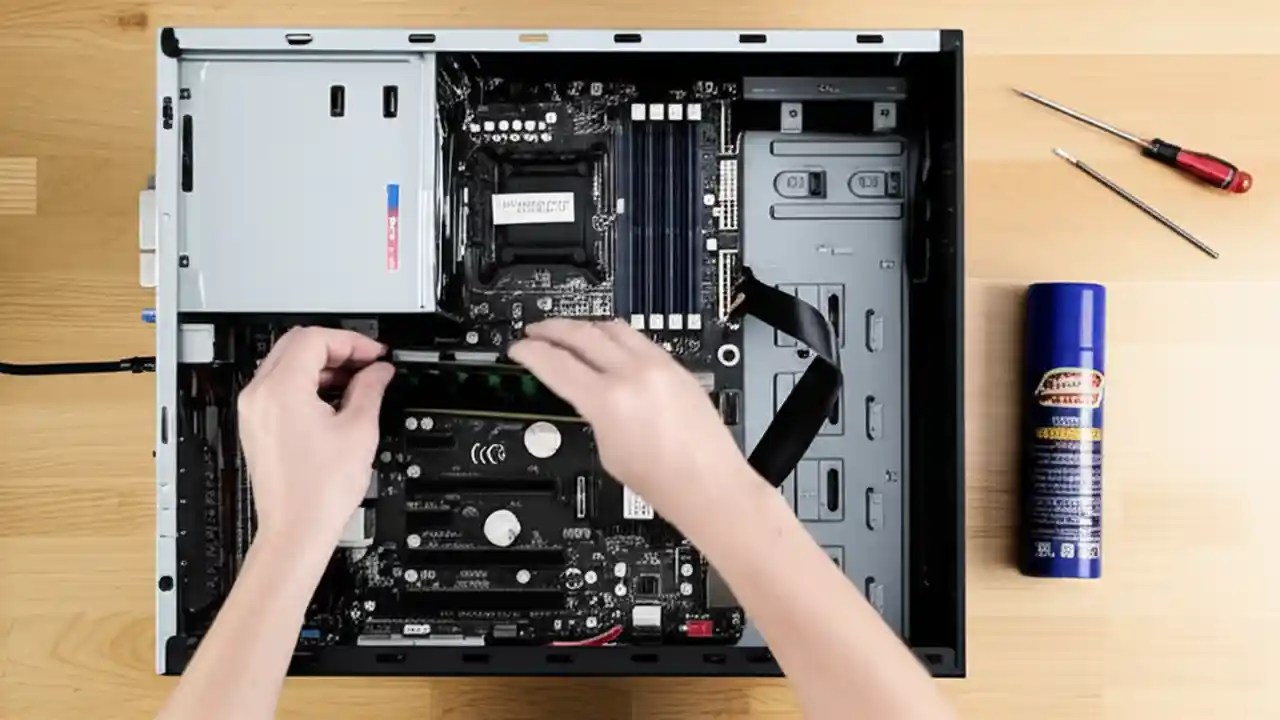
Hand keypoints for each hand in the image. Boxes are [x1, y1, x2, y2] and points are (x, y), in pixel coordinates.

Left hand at [236, 327, 393, 546]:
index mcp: (282, 390)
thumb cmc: (319, 491)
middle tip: (367, 362)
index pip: (315, 340)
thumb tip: (379, 372)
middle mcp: (259, 395)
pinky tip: (335, 399)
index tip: (374, 353)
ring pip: (287, 364)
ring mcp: (254, 411)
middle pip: (297, 345)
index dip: (351, 341)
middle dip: (336, 348)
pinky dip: (307, 384)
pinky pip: (279, 387)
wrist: (296, 529)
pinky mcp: (256, 425)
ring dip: (322, 365)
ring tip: (356, 382)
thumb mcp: (359, 430)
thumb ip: (370, 389)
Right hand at [508, 319, 756, 518]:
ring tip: (570, 330)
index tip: (519, 348)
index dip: (529, 351)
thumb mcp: (607, 449)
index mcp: (609, 400)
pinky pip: (639, 339)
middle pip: (582, 333)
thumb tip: (585, 393)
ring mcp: (659, 367)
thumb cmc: (664, 481)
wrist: (707, 484)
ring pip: (613, 328)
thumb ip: (592, 412)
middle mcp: (635, 375)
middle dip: (552, 329)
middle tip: (536, 330)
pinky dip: (616, 336)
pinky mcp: (676, 368)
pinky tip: (608, 342)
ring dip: (584, 326)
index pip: (556, 362)